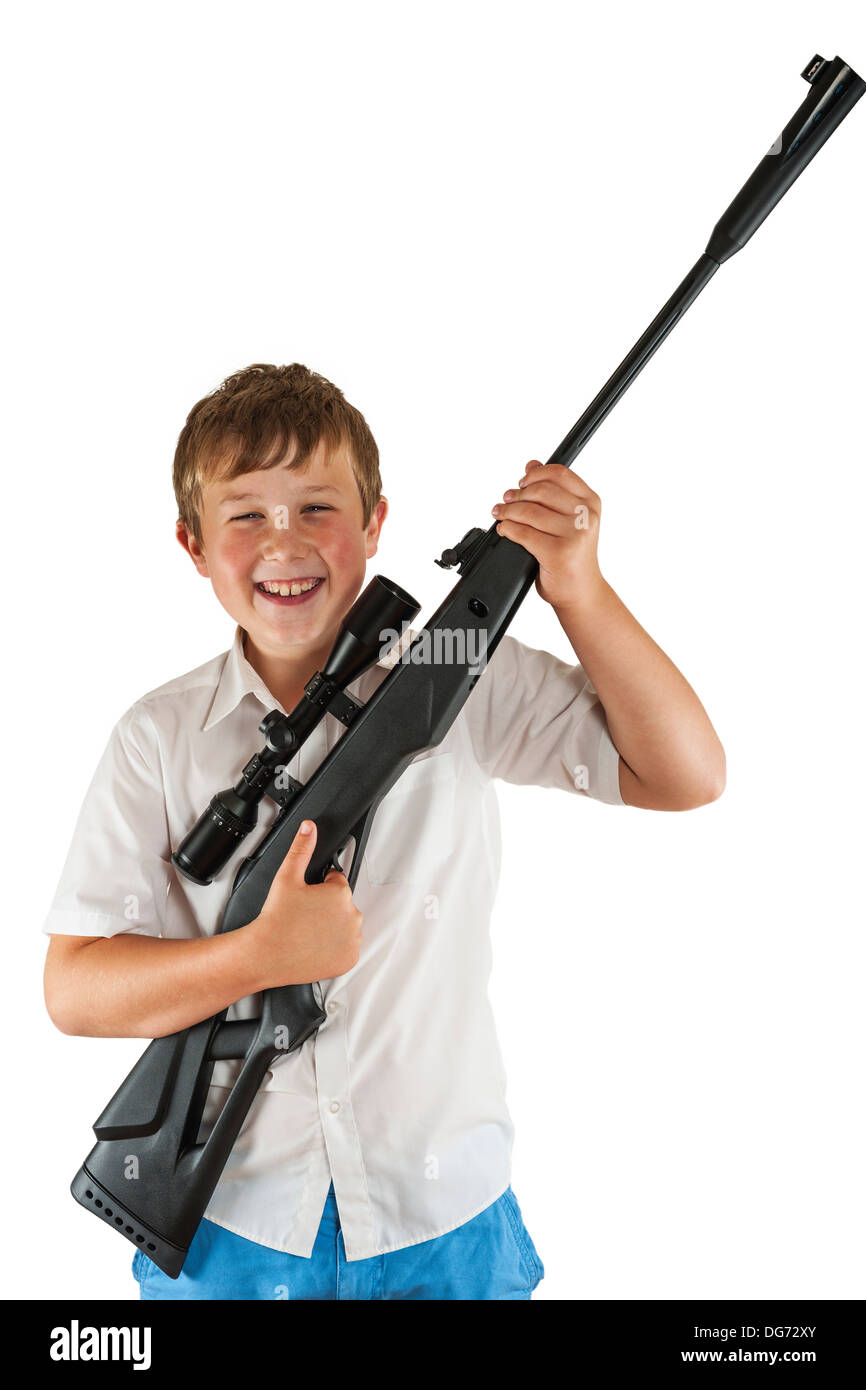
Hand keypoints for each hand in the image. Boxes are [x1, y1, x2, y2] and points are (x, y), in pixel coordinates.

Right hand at [246, 820, 362, 988]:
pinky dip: (334, 948)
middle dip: (326, 908)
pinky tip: (315, 946)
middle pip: (342, 905)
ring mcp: (352, 940)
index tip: (306, 899)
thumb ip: (301, 848)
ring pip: (345, 926)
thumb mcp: (287, 877)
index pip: (336, 882)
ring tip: (307, 932)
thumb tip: (309, 827)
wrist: (267, 954)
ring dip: (332, 927)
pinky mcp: (348, 959)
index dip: (319, 888)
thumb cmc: (276, 919)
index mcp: (341, 893)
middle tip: (304, 916)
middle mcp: (353, 916)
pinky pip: (346, 948)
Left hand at [490, 460, 603, 607]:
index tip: (522, 482)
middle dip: (517, 494)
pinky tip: (505, 530)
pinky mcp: (559, 552)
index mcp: (591, 502)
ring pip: (529, 511)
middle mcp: (586, 516)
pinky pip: (524, 533)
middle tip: (506, 501)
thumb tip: (532, 464)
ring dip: (508, 512)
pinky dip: (508, 529)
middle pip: (541, 490)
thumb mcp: (568, 519)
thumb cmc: (574, 556)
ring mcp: (574, 534)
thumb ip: (553, 492)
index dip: (535, 474)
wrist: (582, 592)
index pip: (559, 473)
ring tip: (501, 515)